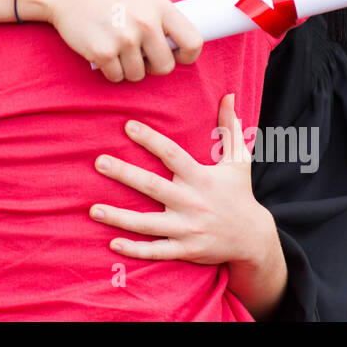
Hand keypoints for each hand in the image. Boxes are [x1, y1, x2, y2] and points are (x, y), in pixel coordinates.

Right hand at [16, 0, 202, 81]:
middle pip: (165, 66)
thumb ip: (158, 19)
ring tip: (115, 48)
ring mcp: (125, 39)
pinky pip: (116, 76)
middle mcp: (146, 23)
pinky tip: (101, 51)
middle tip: (137, 55)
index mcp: (160, 7)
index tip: (174, 56)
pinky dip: (109, 70)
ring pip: (138, 75)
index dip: (186, 56)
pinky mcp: (103, 53)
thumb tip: (176, 47)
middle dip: (152, 67)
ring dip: (127, 68)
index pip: (193, 42)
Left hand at [87, 95, 274, 266]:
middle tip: (99, 161)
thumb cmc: (240, 194)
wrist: (253, 240)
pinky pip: (157, 251)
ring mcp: (187, 229)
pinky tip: (112, 244)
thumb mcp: (239, 161)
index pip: (172, 154)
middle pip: (153, 187)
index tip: (128, 126)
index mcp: (202, 178)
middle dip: (124, 174)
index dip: (150, 140)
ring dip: (120, 217)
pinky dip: (135, 250)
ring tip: (93, 209)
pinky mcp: (185, 250)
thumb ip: (230, 129)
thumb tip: (228, 95)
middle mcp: (192, 203)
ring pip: (149, 224)